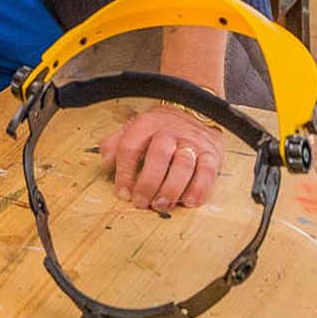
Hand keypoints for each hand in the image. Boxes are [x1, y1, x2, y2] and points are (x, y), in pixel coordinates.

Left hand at [101, 106, 222, 210]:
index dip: (124, 172)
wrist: (195, 111)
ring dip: (171, 189)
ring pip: (182, 165)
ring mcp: (192, 142)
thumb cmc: (159, 127)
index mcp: (146, 124)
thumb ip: (116, 143)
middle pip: (158, 156)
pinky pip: (208, 172)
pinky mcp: (211, 153)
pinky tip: (189, 202)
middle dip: (148, 183)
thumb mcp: (134, 128)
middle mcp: (169, 131)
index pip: (130, 146)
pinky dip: (199, 189)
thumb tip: (105, 163)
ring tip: (161, 206)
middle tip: (141, 202)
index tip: (122, 193)